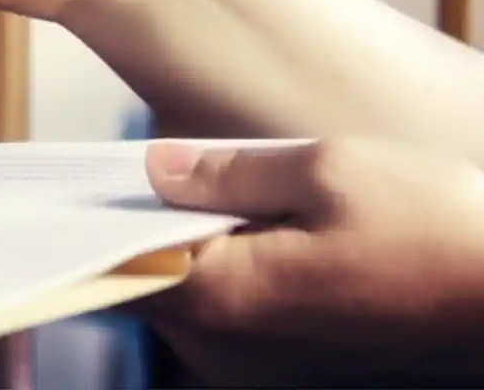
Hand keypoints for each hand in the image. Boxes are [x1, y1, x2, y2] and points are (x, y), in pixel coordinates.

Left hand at [134, 139, 483, 386]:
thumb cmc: (437, 232)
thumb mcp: (328, 170)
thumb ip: (227, 170)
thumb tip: (158, 169)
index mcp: (222, 300)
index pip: (122, 261)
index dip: (109, 215)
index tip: (102, 174)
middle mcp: (229, 353)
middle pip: (155, 282)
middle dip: (158, 226)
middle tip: (174, 170)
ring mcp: (263, 372)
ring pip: (198, 301)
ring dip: (205, 251)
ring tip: (235, 197)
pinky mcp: (297, 375)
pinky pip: (239, 321)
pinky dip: (241, 278)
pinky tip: (274, 237)